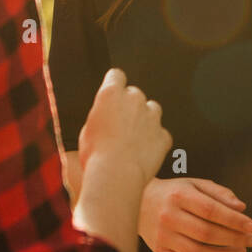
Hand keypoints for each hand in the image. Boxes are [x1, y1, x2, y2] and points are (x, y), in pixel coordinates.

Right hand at [77, 68, 171, 189]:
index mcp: (111, 94)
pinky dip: (155, 142)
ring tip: (133, 140)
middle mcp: (134, 99)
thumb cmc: (96, 155)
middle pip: (135, 94)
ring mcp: (152, 116)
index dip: (115, 84)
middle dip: (129, 106)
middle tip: (120, 127)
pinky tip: (143, 154)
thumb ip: (102, 115)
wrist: (116, 176)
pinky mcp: (164, 135)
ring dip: (145, 120)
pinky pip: (160, 134)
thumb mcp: (87, 129)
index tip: (113, 94)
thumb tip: (107, 116)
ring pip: (152, 110)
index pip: (116, 75)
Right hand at [139, 177, 251, 251]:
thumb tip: (241, 208)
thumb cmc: (174, 192)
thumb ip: (219, 193)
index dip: (233, 220)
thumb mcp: (195, 184)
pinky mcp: (159, 251)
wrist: (137, 202)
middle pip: (206, 233)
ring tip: (240, 251)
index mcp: (179, 195)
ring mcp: (163, 236)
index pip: (211, 210)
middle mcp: (169, 216)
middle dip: (234, 239)